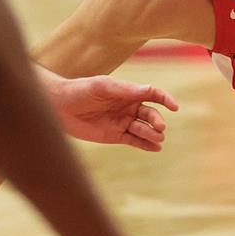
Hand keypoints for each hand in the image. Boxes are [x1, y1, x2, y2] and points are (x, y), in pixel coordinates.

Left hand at [48, 75, 178, 151]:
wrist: (60, 107)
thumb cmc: (81, 91)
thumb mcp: (103, 87)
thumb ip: (125, 90)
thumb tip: (147, 91)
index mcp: (128, 92)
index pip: (153, 94)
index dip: (165, 99)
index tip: (174, 107)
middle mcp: (128, 107)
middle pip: (151, 114)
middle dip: (157, 121)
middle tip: (159, 127)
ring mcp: (122, 122)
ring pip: (144, 129)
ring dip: (153, 134)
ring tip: (158, 138)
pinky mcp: (115, 136)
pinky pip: (134, 141)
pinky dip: (146, 145)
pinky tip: (155, 148)